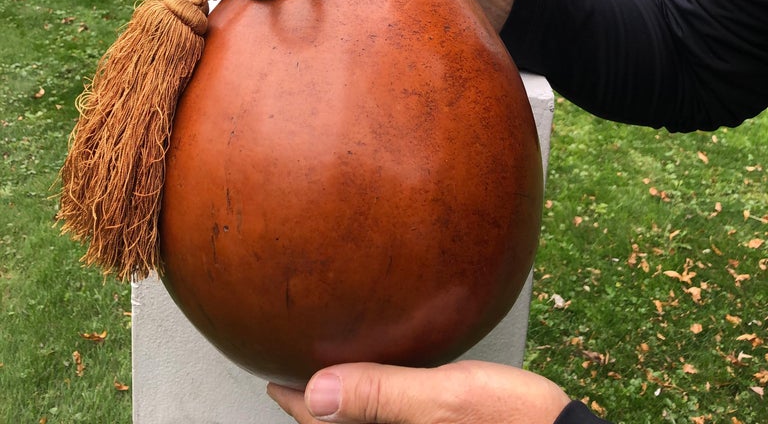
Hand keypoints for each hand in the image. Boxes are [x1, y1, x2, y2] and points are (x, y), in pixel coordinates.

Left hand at [267, 360, 570, 423]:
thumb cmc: (514, 422)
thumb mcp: (444, 400)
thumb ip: (380, 395)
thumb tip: (315, 392)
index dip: (295, 404)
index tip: (272, 379)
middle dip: (319, 410)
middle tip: (296, 379)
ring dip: (350, 408)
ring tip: (333, 379)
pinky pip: (396, 420)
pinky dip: (381, 407)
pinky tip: (388, 381)